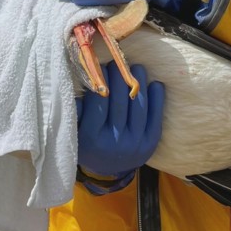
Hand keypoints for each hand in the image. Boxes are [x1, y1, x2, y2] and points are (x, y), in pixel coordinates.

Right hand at [76, 62, 165, 176]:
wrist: (108, 168)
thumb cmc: (86, 142)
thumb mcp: (74, 129)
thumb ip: (75, 108)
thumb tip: (83, 80)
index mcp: (91, 139)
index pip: (99, 102)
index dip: (101, 81)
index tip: (101, 67)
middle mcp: (113, 142)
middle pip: (120, 102)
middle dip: (119, 78)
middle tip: (118, 63)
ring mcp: (134, 144)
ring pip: (138, 106)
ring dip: (139, 83)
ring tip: (137, 67)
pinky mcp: (150, 144)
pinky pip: (155, 117)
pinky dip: (156, 99)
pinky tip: (155, 84)